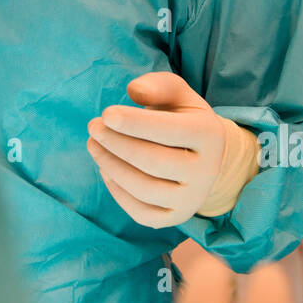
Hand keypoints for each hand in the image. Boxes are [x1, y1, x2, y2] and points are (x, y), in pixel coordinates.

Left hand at [86, 72, 233, 228]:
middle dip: (116, 144)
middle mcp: (207, 171)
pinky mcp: (176, 217)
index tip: (106, 114)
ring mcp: (193, 199)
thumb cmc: (180, 117)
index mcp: (210, 135)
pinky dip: (117, 192)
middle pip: (154, 162)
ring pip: (145, 189)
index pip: (170, 131)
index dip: (135, 123)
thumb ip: (157, 86)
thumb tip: (134, 91)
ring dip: (111, 166)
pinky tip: (106, 169)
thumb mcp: (176, 93)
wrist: (200, 154)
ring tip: (93, 145)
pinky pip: (141, 212)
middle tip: (93, 127)